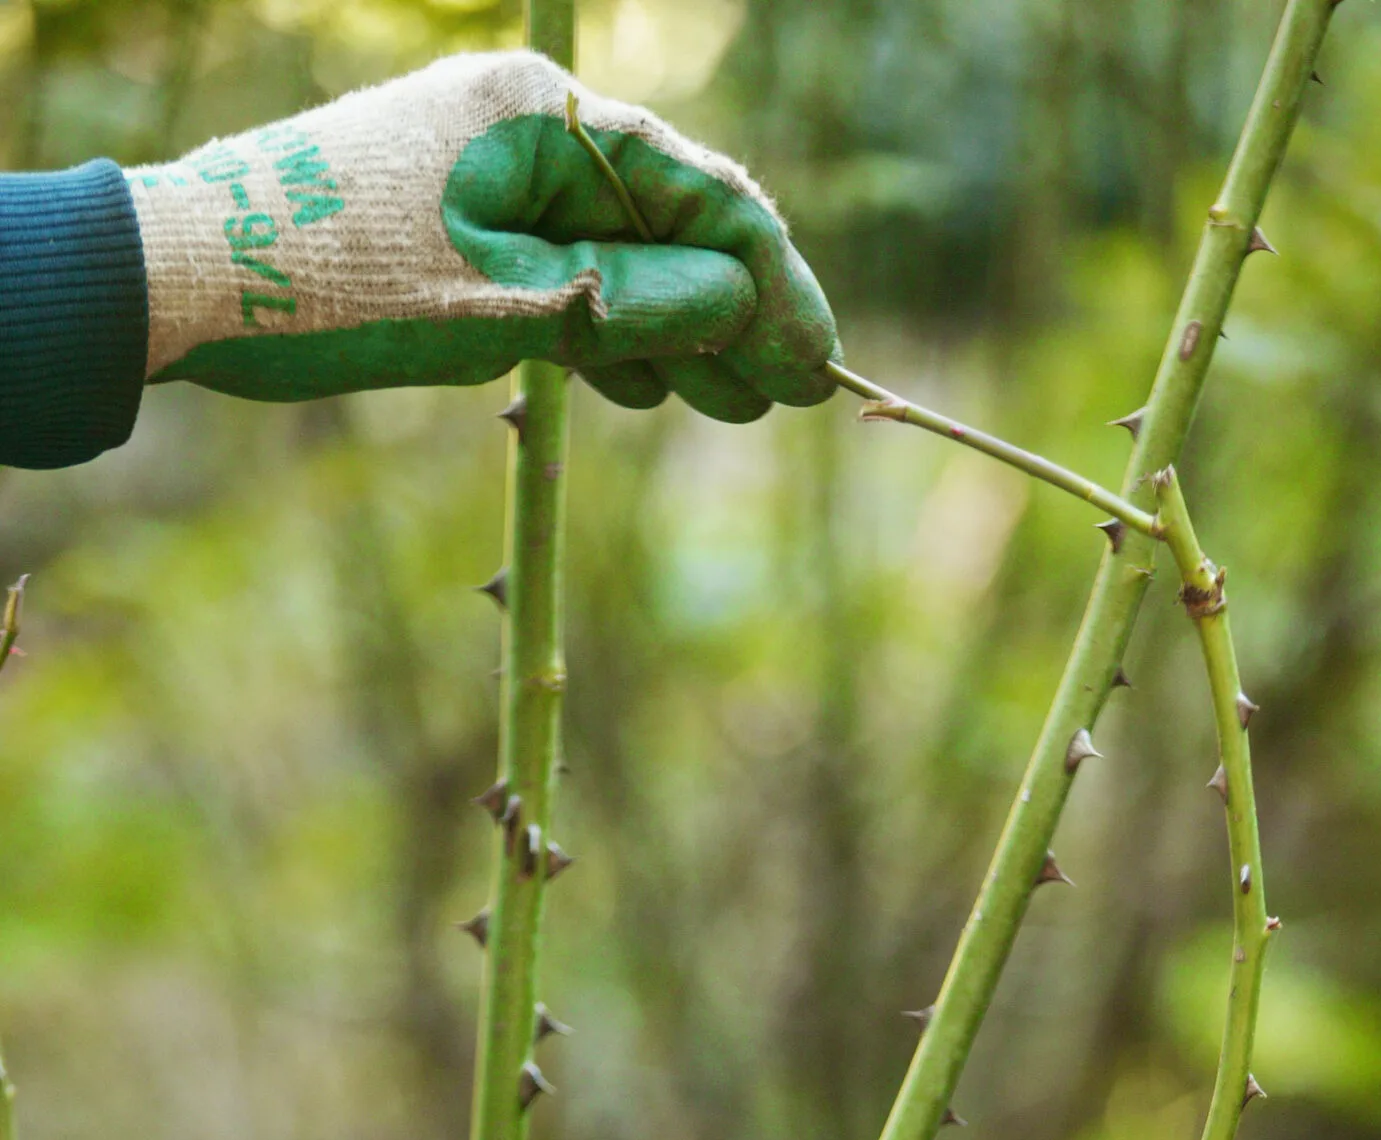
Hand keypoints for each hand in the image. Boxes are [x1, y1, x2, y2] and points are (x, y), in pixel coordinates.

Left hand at [127, 51, 837, 420]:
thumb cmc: (339, 287)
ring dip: (677, 332)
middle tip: (793, 394)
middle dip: (734, 313)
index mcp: (542, 120)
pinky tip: (643, 385)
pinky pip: (561, 270)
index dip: (771, 281)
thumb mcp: (506, 308)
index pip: (698, 194)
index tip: (819, 356)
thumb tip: (739, 307)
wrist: (188, 281)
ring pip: (617, 254)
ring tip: (732, 404)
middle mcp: (523, 128)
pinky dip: (609, 327)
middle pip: (666, 222)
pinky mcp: (455, 222)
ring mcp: (487, 173)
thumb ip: (631, 305)